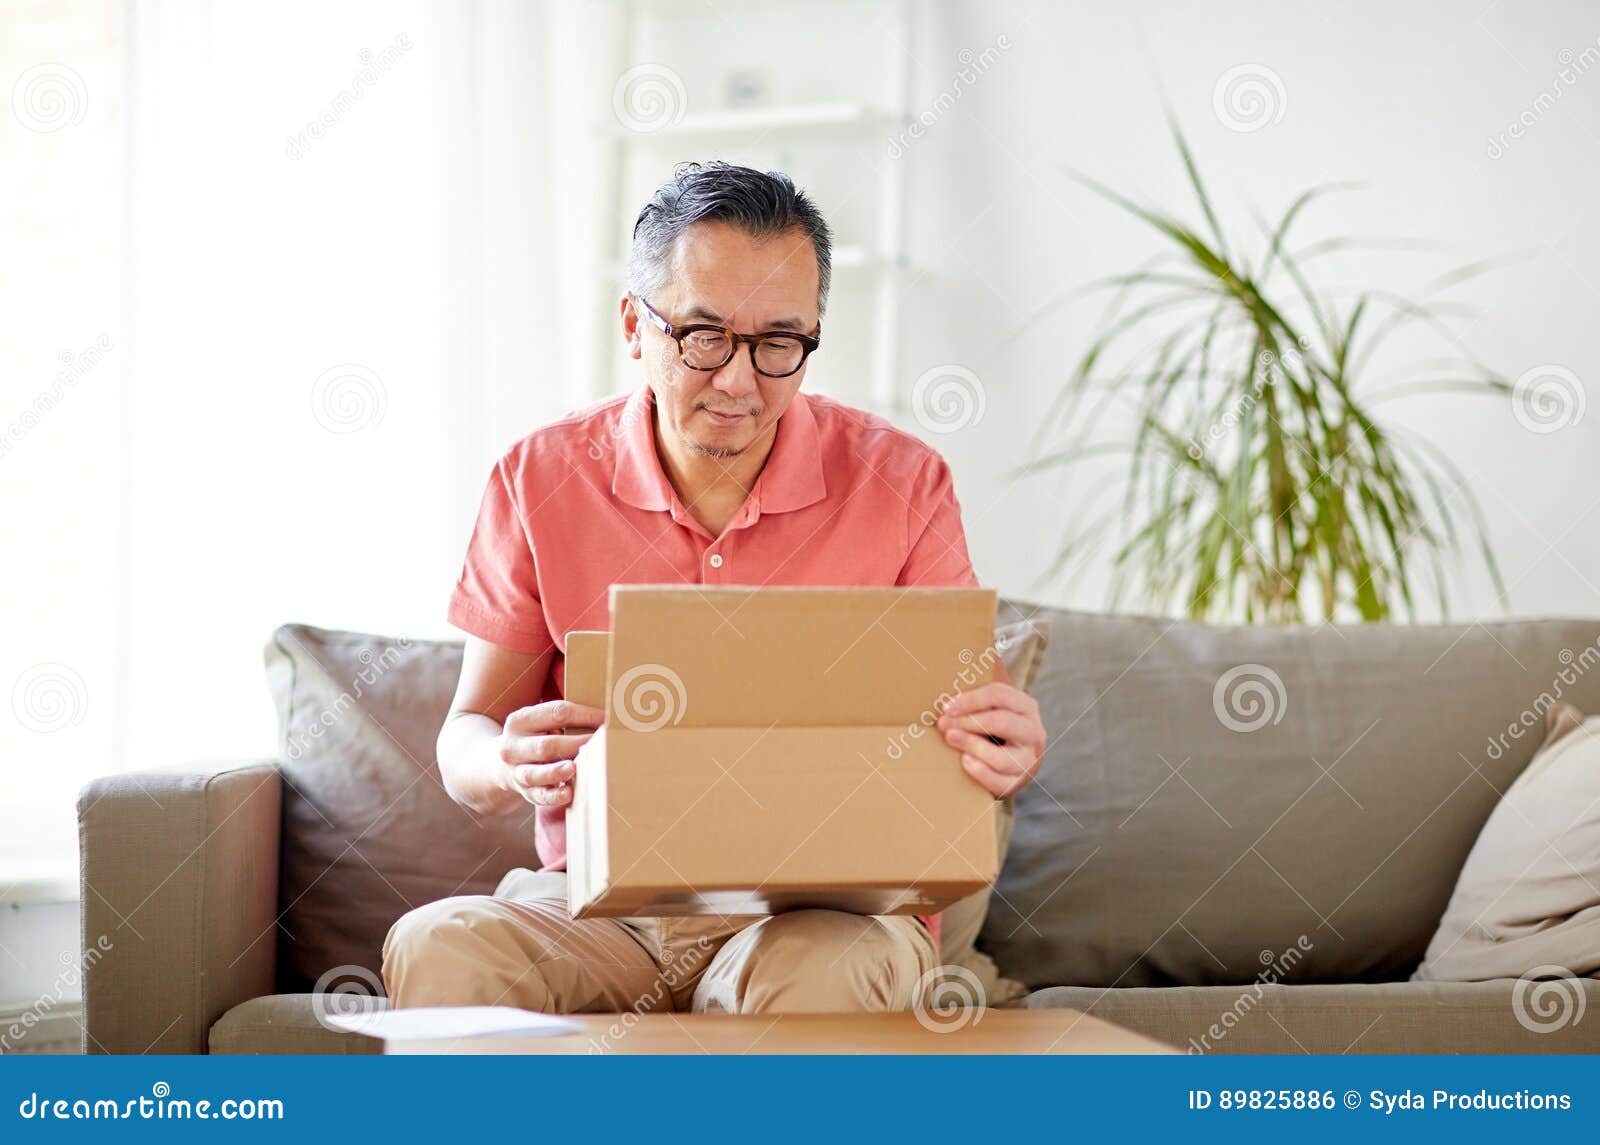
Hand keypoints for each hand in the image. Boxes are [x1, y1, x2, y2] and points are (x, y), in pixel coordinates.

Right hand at [498, 700, 604, 808]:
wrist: (499, 766)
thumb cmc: (533, 739)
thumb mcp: (538, 723)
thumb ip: (562, 719)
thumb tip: (605, 717)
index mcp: (520, 720)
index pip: (557, 713)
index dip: (586, 715)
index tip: (608, 719)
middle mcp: (513, 746)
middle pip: (546, 745)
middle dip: (575, 745)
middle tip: (601, 746)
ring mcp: (516, 771)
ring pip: (535, 773)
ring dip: (556, 772)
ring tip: (573, 768)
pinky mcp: (523, 791)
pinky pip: (538, 795)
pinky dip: (553, 796)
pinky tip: (568, 793)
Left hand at [935, 682, 1044, 798]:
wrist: (1009, 766)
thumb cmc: (993, 731)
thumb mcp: (991, 712)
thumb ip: (974, 707)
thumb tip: (946, 709)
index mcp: (1026, 707)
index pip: (1000, 695)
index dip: (971, 700)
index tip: (947, 707)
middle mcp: (1033, 733)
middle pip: (1003, 722)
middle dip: (969, 721)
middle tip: (944, 724)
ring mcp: (1028, 760)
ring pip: (1002, 757)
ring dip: (971, 745)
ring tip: (951, 738)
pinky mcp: (1017, 783)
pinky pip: (999, 781)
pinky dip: (979, 772)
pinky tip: (965, 761)